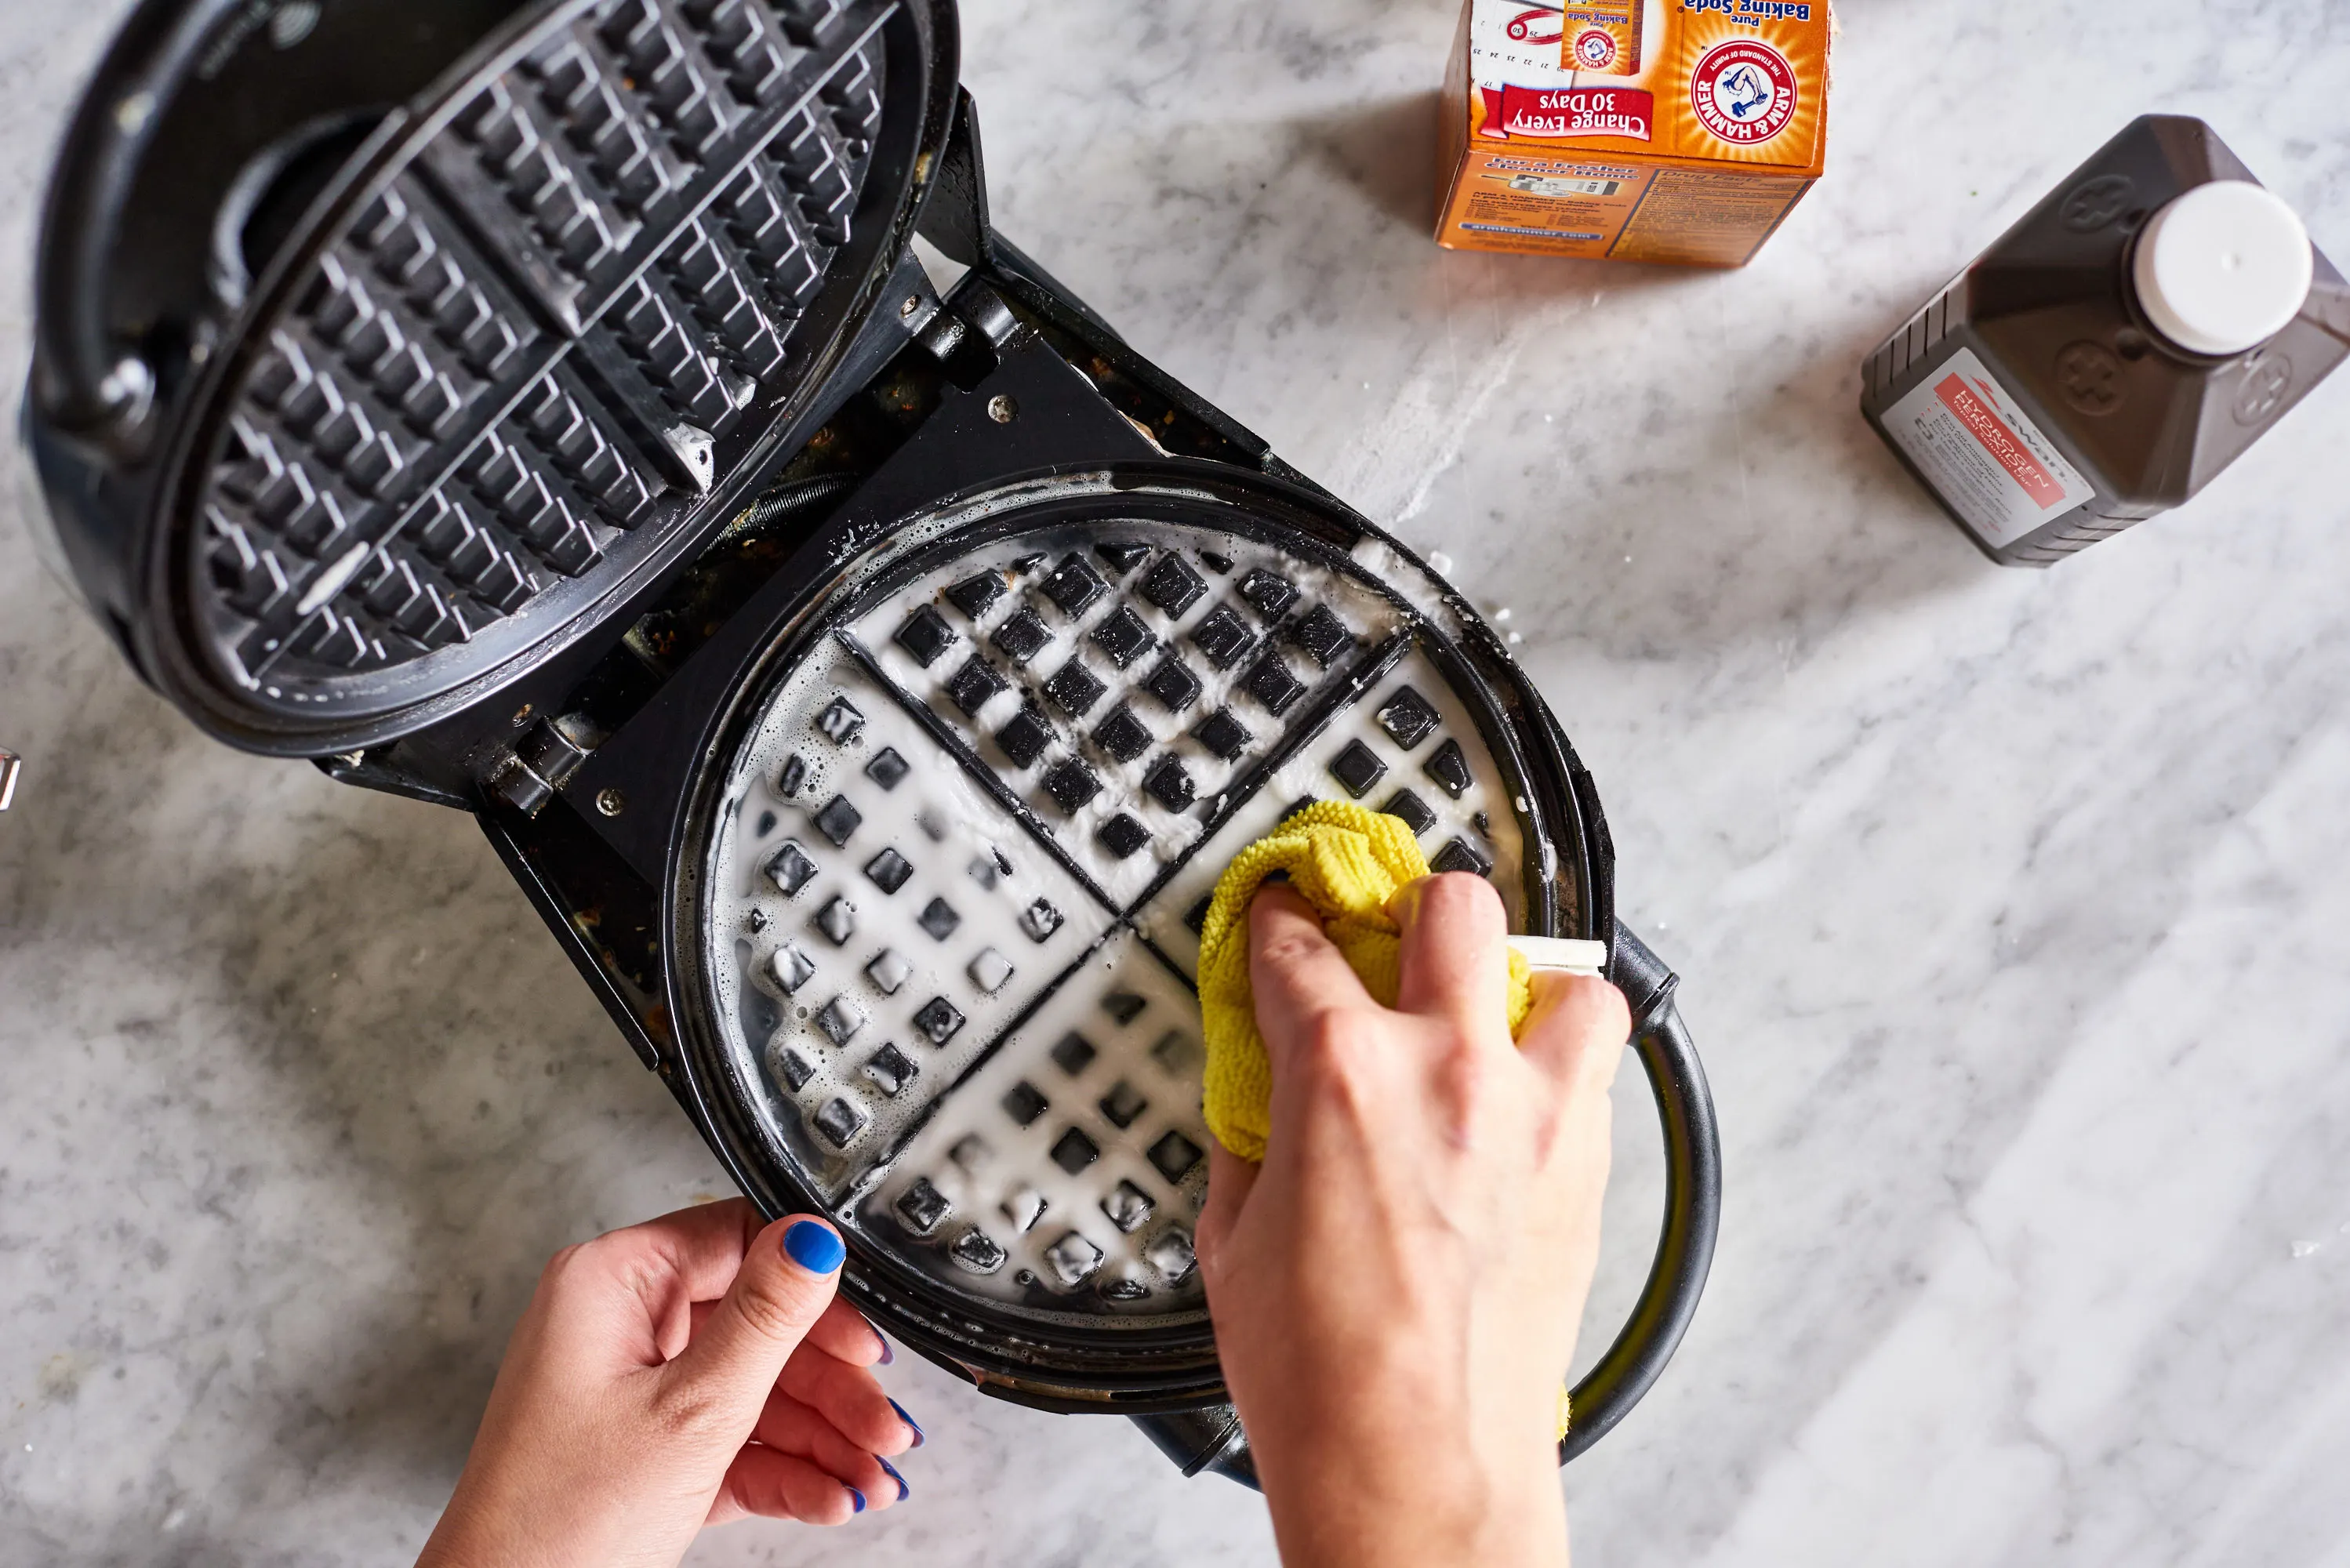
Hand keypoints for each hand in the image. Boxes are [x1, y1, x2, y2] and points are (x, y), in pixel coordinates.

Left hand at [417, 1199, 921, 1567]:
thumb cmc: (562, 1521)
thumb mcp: (693, 1411)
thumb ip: (765, 1319)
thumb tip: (812, 1237)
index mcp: (612, 1284)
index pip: (740, 1242)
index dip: (813, 1292)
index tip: (865, 1339)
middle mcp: (618, 1323)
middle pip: (758, 1325)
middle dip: (832, 1387)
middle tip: (885, 1425)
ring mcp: (631, 1387)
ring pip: (754, 1389)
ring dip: (823, 1436)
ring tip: (873, 1475)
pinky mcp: (645, 1445)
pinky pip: (731, 1438)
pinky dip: (785, 1468)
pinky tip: (831, 1496)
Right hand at [1196, 874, 1628, 1567]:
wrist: (1416, 1464)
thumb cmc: (1327, 1378)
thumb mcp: (1235, 1236)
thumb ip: (1251, 1137)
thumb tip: (1259, 1098)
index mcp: (1340, 1072)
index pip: (1300, 942)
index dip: (1279, 919)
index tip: (1282, 918)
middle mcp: (1446, 1071)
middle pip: (1453, 906)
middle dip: (1412, 908)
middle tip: (1392, 938)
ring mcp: (1532, 1116)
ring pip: (1570, 977)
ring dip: (1526, 987)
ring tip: (1493, 1015)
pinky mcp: (1587, 1170)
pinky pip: (1599, 1071)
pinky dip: (1564, 1067)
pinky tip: (1524, 1098)